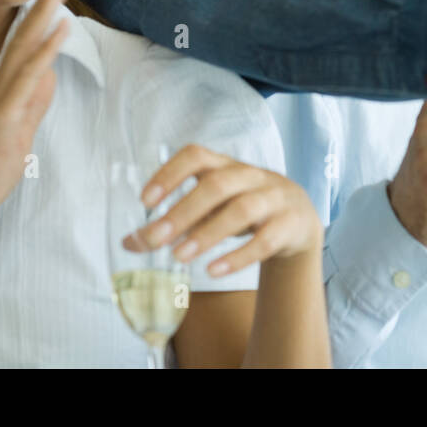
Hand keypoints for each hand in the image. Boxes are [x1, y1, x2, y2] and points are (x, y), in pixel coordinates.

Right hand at [0, 0, 69, 232]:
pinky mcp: (2, 119)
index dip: (40, 12)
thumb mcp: (20, 130)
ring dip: (44, 12)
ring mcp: (0, 101)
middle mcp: (0, 88)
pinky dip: (44, 52)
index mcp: (4, 89)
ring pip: (24, 47)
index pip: (25, 43)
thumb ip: (34, 102)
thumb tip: (49, 72)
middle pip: (24, 34)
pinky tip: (59, 28)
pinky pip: (25, 79)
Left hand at [124, 145, 321, 276]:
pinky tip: (213, 271)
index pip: (196, 156)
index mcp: (225, 166)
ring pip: (242, 210)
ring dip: (208, 233)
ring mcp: (273, 198)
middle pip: (217, 184)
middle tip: (155, 239)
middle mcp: (250, 176)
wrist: (297, 220)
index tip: (145, 200)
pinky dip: (238, 256)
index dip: (170, 173)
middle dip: (183, 211)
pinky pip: (265, 239)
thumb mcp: (209, 211)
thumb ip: (174, 225)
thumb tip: (129, 242)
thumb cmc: (242, 210)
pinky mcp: (289, 224)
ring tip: (179, 256)